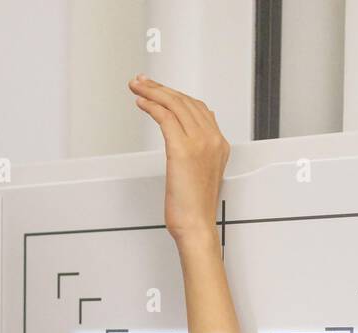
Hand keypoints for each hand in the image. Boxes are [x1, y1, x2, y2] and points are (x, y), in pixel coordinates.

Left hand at [128, 74, 228, 241]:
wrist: (196, 226)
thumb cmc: (194, 208)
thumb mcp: (200, 176)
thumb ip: (196, 155)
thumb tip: (181, 141)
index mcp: (219, 144)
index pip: (198, 108)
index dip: (176, 95)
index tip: (160, 90)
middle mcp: (213, 139)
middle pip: (186, 101)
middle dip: (161, 88)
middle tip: (143, 81)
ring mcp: (200, 143)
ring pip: (175, 104)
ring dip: (153, 92)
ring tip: (137, 87)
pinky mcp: (183, 149)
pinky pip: (166, 117)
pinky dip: (152, 106)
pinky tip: (142, 102)